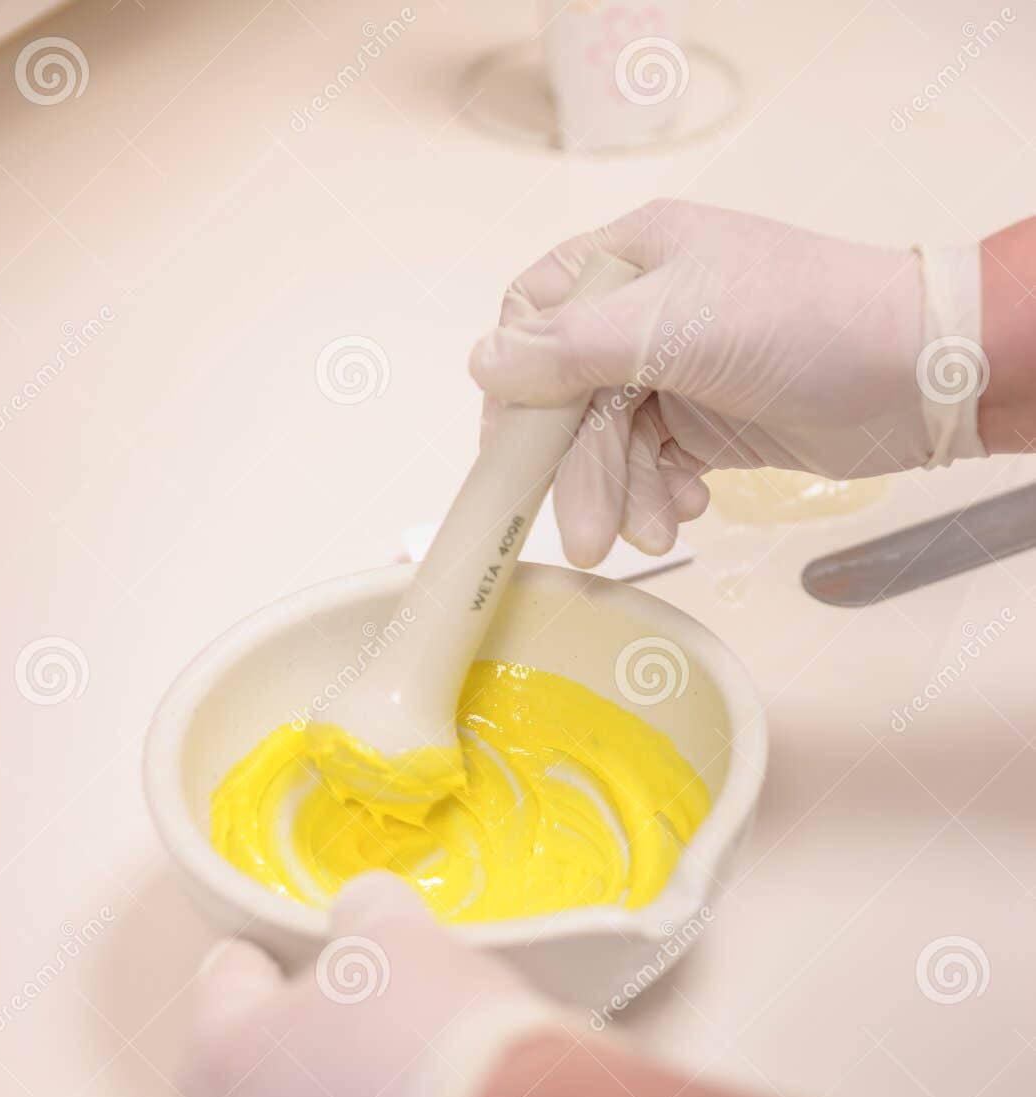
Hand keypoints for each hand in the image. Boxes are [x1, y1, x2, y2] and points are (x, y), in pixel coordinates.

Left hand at [185, 873, 559, 1096]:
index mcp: (227, 1065)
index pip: (223, 990)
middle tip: (361, 1034)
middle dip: (298, 1064)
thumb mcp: (403, 940)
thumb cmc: (441, 1042)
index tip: (268, 958)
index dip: (255, 965)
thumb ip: (369, 916)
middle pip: (254, 1095)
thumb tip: (367, 911)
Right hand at [471, 200, 983, 566]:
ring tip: (656, 530)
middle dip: (580, 470)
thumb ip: (570, 349)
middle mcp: (646, 312)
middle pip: (570, 399)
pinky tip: (689, 506)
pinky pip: (653, 467)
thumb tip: (483, 364)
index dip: (516, 387)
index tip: (512, 453)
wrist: (914, 374)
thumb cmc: (806, 320)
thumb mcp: (674, 326)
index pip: (535, 317)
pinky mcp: (708, 423)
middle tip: (588, 536)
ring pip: (611, 444)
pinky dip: (661, 494)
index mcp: (632, 259)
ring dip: (626, 493)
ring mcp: (677, 371)